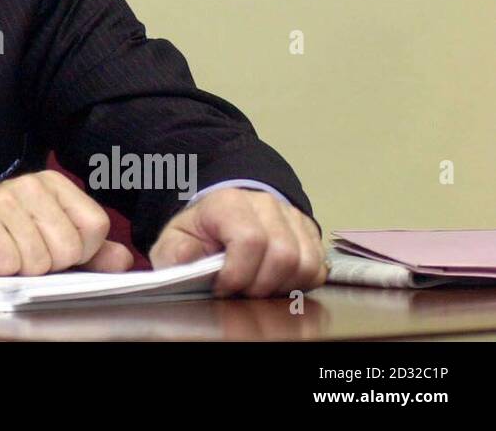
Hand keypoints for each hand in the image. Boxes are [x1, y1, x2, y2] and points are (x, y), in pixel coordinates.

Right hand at [0, 171, 134, 275]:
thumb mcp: (47, 246)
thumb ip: (88, 253)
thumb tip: (124, 259)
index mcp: (54, 185)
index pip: (95, 227)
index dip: (78, 254)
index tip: (49, 251)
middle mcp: (30, 184)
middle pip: (68, 247)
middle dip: (46, 266)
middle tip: (18, 254)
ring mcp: (2, 198)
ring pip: (38, 261)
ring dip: (17, 271)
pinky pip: (7, 262)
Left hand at [149, 188, 325, 296]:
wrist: (222, 216)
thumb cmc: (200, 232)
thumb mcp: (176, 240)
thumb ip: (176, 254)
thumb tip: (186, 264)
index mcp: (229, 203)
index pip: (250, 240)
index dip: (238, 274)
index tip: (223, 287)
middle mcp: (266, 205)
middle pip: (283, 254)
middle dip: (261, 286)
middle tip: (242, 292)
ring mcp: (292, 217)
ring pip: (306, 262)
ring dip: (283, 286)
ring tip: (258, 288)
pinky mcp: (309, 233)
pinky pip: (319, 267)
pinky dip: (301, 284)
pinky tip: (277, 283)